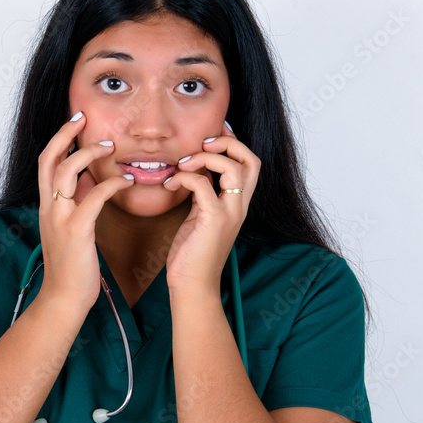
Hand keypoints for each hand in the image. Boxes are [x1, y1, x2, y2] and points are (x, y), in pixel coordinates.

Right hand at [36, 111, 134, 310]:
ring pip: (66, 172)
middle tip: (83, 117)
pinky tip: (127, 181)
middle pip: (49, 158)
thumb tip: (87, 180)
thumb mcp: (70, 228)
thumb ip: (76, 203)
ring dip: (89, 154)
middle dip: (65, 134)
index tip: (75, 122)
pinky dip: (111, 184)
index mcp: (47, 206)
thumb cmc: (72, 267)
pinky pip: (94, 197)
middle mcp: (49, 208)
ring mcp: (60, 218)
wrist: (64, 298)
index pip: (46, 162)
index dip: (59, 139)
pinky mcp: (76, 230)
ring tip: (110, 146)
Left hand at [161, 121, 259, 295]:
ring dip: (204, 158)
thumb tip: (196, 171)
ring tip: (182, 164)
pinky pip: (203, 185)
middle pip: (251, 160)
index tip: (210, 138)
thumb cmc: (193, 253)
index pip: (250, 163)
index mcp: (238, 204)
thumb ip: (203, 194)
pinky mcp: (213, 220)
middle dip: (228, 143)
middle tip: (202, 145)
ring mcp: (229, 213)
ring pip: (232, 168)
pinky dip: (184, 177)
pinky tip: (170, 184)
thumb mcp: (200, 216)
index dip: (234, 144)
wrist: (192, 284)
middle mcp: (239, 206)